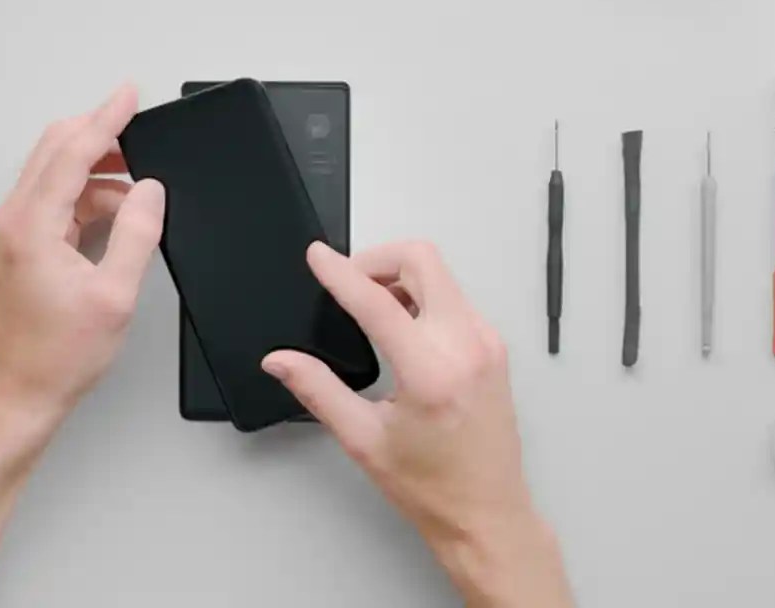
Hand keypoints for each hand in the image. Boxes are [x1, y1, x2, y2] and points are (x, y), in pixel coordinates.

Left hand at [0, 84, 164, 427]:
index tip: (129, 94)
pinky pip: (56, 202)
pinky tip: (118, 214)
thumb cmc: (58, 355)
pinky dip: (88, 198)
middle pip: (56, 151)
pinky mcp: (22, 247)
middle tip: (138, 128)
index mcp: (32, 225)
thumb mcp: (114, 294)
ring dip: (98, 171)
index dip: (106, 118)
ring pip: (56, 175)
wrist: (21, 394)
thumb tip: (151, 191)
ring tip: (140, 189)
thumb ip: (135, 233)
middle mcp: (14, 221)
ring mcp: (14, 233)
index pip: (72, 151)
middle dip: (98, 133)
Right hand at [261, 241, 571, 607]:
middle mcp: (467, 347)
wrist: (487, 516)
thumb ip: (318, 390)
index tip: (318, 257)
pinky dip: (423, 297)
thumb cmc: (434, 488)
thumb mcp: (363, 440)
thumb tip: (281, 360)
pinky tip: (401, 328)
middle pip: (422, 261)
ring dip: (401, 278)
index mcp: (431, 371)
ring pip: (441, 275)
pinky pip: (455, 299)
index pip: (377, 301)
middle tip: (346, 284)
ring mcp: (486, 344)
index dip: (340, 273)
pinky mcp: (493, 348)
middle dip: (377, 260)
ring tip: (370, 310)